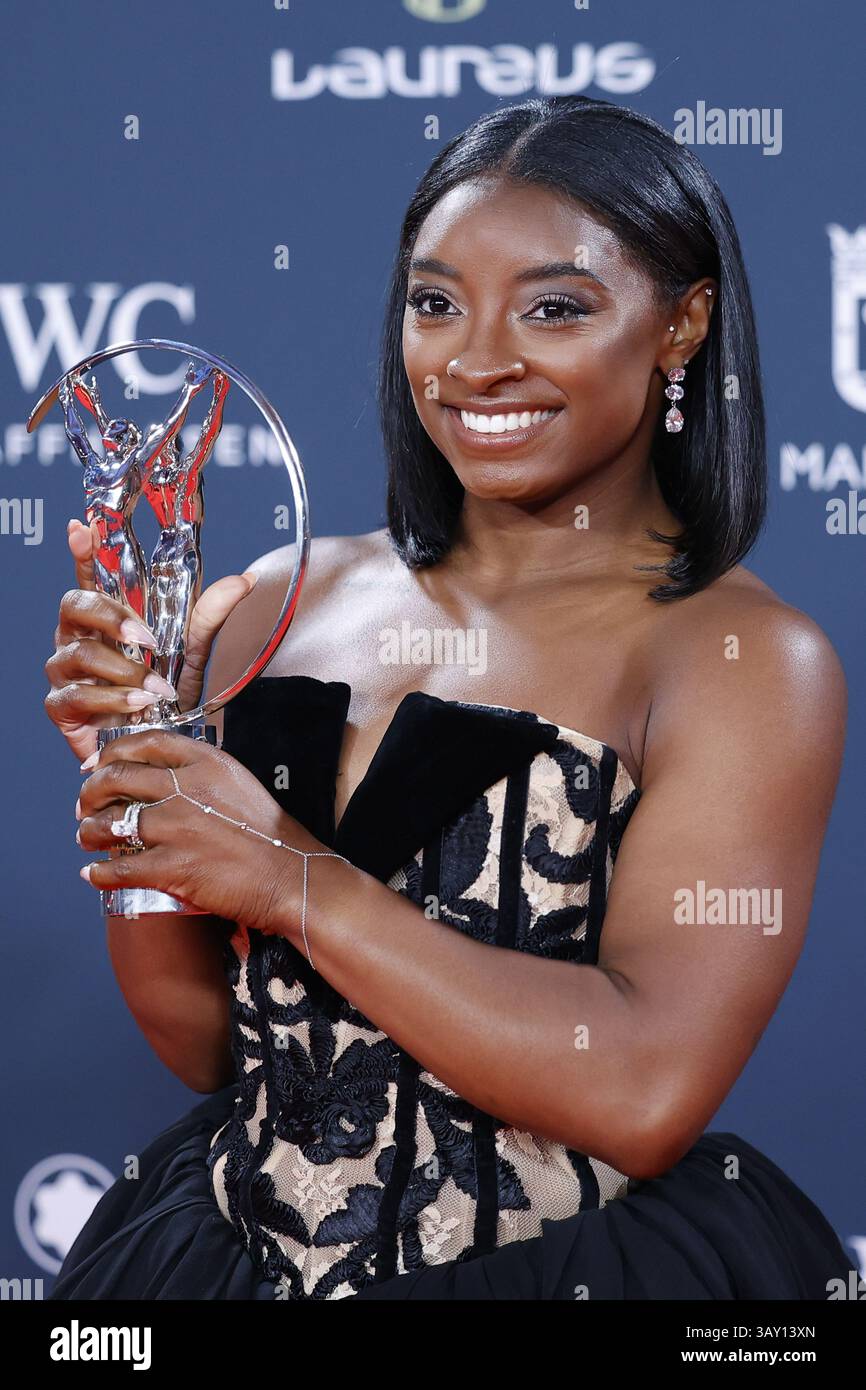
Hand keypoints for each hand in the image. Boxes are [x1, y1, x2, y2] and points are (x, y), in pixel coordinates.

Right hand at [45, 518, 256, 761]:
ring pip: (78, 654)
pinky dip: (112, 700)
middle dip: (111, 618)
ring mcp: (65, 671)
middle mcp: (78, 637)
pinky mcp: (61, 707)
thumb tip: (246, 581)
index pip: (90, 575)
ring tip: (155, 689)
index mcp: (105, 617)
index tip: (83, 527)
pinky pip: (76, 696)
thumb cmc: (165, 693)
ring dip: (122, 670)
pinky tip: (138, 705)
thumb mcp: (194, 651)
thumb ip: (211, 615)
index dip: (83, 551)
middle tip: (148, 639)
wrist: (158, 744)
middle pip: (75, 606)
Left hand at [76, 728, 322, 932]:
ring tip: (87, 838)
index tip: (100, 766)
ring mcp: (179, 827)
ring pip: (111, 821)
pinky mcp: (174, 866)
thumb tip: (160, 778)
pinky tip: (93, 874)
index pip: (146, 742)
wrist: (292, 876)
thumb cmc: (269, 835)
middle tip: (86, 805)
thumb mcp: (238, 785)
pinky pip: (120, 867)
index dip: (114, 753)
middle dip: (91, 791)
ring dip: (90, 831)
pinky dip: (100, 872)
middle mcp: (188, 789)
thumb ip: (201, 775)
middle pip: (118, 777)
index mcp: (207, 763)